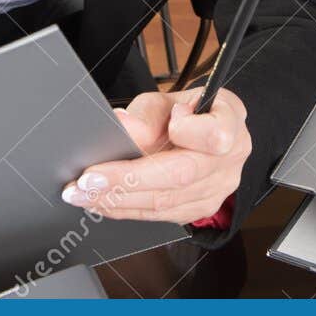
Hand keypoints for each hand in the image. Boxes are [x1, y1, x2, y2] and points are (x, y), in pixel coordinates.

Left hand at [62, 86, 250, 224]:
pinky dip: (128, 210)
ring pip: (167, 202)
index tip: (157, 127)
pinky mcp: (202, 208)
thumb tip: (123, 128)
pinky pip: (162, 216)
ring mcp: (219, 188)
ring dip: (119, 200)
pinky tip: (103, 202)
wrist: (203, 131)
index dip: (185, 132)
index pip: (214, 135)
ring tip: (83, 194)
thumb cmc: (186, 112)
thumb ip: (147, 113)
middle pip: (180, 176)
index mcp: (230, 120)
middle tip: (87, 181)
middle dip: (128, 180)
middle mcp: (232, 157)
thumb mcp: (167, 100)